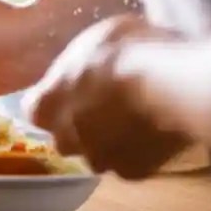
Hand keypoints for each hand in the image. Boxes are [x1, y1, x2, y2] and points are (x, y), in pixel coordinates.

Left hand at [24, 14, 191, 178]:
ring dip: (112, 141)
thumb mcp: (99, 38)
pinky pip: (132, 163)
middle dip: (81, 127)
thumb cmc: (128, 52)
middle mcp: (64, 138)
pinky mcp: (131, 172)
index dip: (55, 101)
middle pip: (65, 138)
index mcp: (46, 105)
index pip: (36, 109)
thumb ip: (85, 62)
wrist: (173, 87)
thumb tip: (91, 65)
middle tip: (109, 106)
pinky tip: (159, 132)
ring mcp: (97, 158)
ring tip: (139, 119)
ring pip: (99, 154)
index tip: (73, 90)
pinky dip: (142, 152)